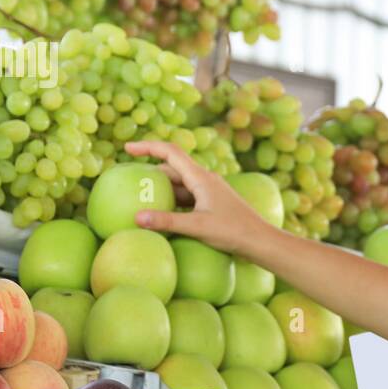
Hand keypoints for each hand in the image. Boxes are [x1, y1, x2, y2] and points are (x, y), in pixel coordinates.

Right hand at [123, 140, 269, 254]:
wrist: (260, 241)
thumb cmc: (233, 232)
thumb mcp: (197, 227)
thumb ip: (167, 221)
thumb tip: (137, 217)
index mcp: (201, 177)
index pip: (170, 152)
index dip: (148, 147)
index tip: (127, 148)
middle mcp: (205, 180)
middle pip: (172, 169)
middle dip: (150, 172)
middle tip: (127, 180)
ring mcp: (209, 191)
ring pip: (179, 184)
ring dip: (161, 189)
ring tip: (140, 198)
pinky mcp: (212, 204)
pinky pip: (187, 198)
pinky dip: (172, 202)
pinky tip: (161, 214)